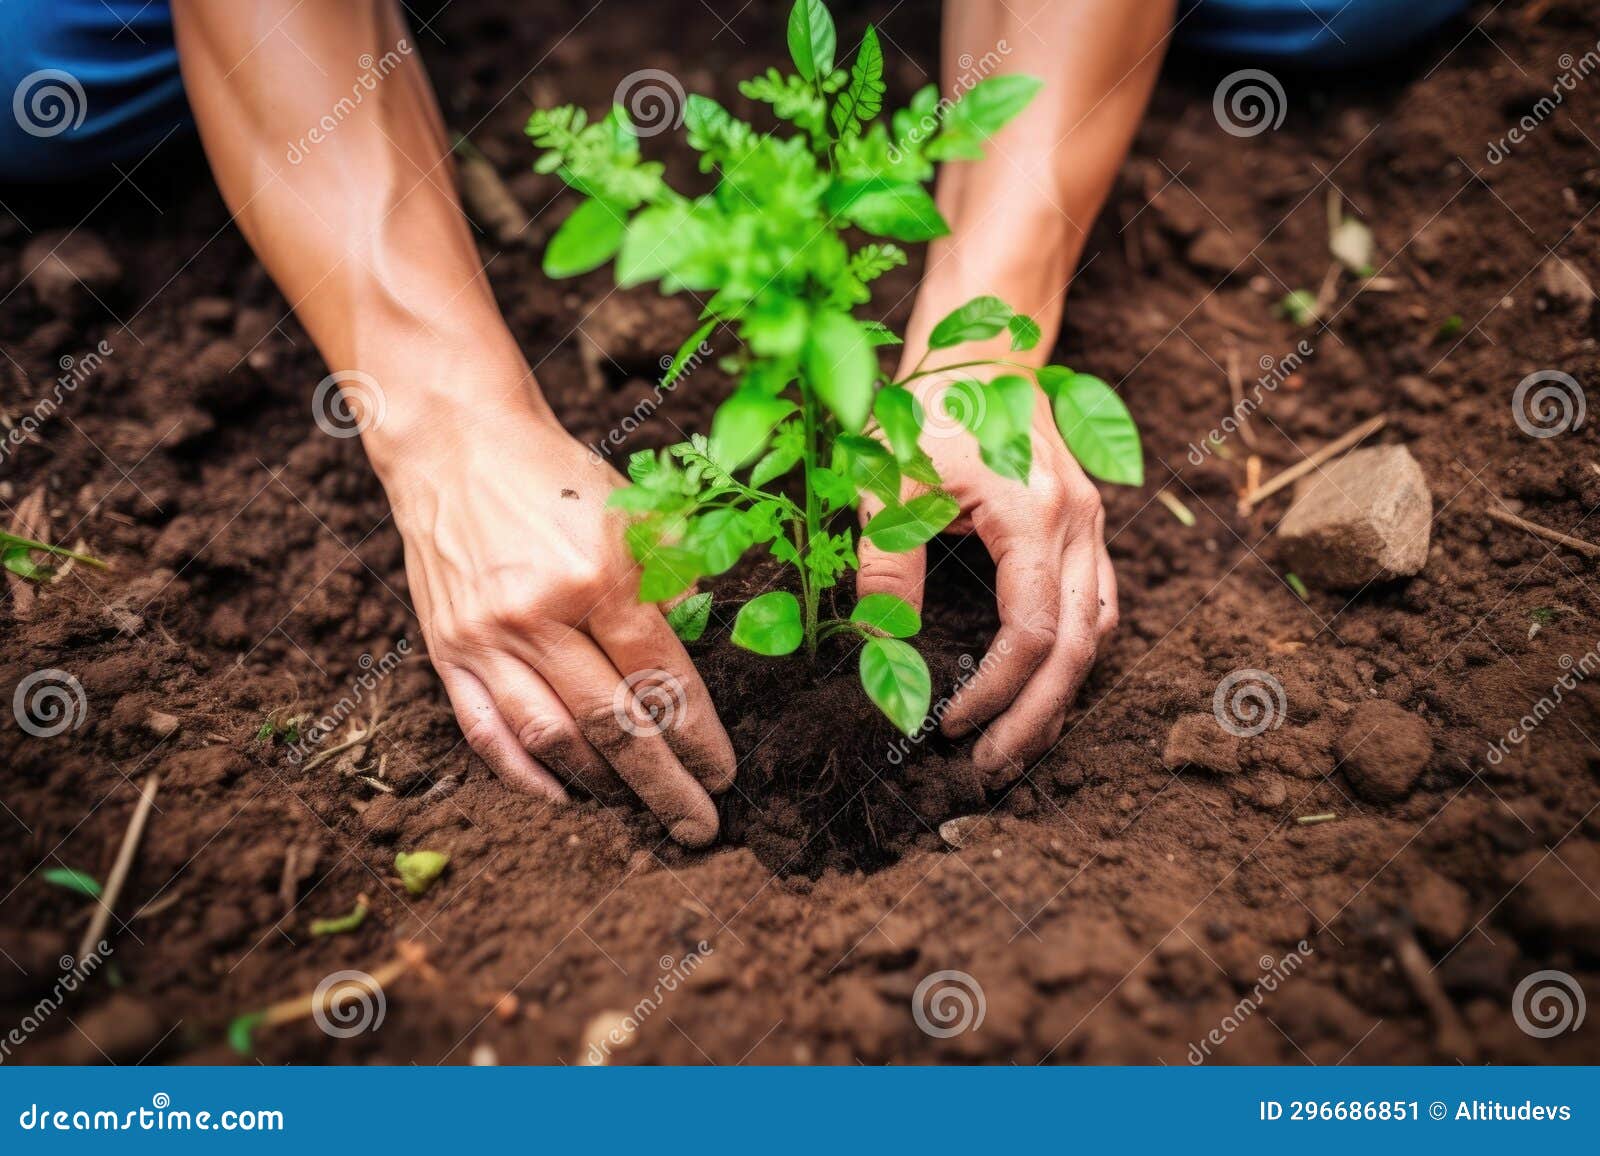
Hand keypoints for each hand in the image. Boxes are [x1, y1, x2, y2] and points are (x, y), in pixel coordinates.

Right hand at [376, 400, 734, 845]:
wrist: (456, 444)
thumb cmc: (557, 478)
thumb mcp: (633, 512)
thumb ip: (674, 580)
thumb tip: (699, 657)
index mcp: (598, 575)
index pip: (661, 679)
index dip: (699, 737)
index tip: (725, 774)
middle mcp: (539, 614)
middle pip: (615, 725)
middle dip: (665, 785)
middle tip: (699, 826)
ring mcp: (487, 638)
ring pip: (554, 739)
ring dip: (605, 787)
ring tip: (642, 811)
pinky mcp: (446, 651)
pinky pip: (486, 733)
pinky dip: (526, 777)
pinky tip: (565, 799)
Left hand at [858, 372, 1117, 783]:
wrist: (978, 350)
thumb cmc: (926, 407)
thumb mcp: (887, 478)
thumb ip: (888, 564)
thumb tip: (882, 649)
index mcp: (1033, 513)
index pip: (1033, 632)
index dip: (995, 692)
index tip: (948, 726)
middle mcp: (1078, 523)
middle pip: (1079, 648)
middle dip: (1037, 719)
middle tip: (991, 768)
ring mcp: (1091, 524)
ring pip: (1099, 632)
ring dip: (1062, 695)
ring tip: (1018, 743)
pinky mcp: (1085, 526)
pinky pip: (1098, 606)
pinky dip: (1073, 656)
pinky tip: (1042, 685)